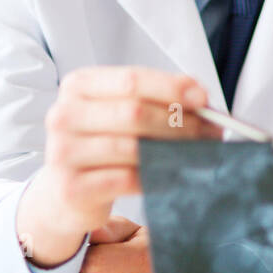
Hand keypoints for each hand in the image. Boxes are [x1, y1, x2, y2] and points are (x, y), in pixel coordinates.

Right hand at [18, 67, 214, 265]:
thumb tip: (200, 97)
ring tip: (198, 153)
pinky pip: (128, 179)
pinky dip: (158, 176)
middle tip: (209, 130)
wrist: (67, 192)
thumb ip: (158, 97)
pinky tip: (174, 175)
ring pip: (134, 148)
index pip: (131, 80)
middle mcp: (64, 115)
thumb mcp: (123, 110)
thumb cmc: (103, 142)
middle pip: (134, 112)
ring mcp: (63, 152)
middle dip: (179, 122)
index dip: (171, 88)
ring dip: (175, 150)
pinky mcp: (72, 188)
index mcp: (79, 85)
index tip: (202, 98)